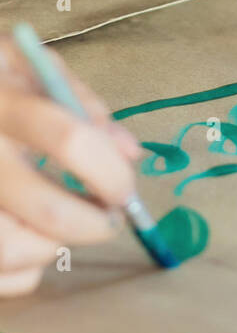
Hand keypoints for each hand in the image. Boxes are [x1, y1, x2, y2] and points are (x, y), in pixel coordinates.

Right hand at [0, 35, 142, 297]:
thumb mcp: (29, 62)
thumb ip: (80, 99)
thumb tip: (128, 153)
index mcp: (2, 102)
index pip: (69, 138)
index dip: (109, 171)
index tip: (124, 187)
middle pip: (44, 210)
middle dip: (92, 224)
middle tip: (107, 217)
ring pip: (13, 250)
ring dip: (53, 249)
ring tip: (62, 224)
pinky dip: (22, 270)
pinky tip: (28, 238)